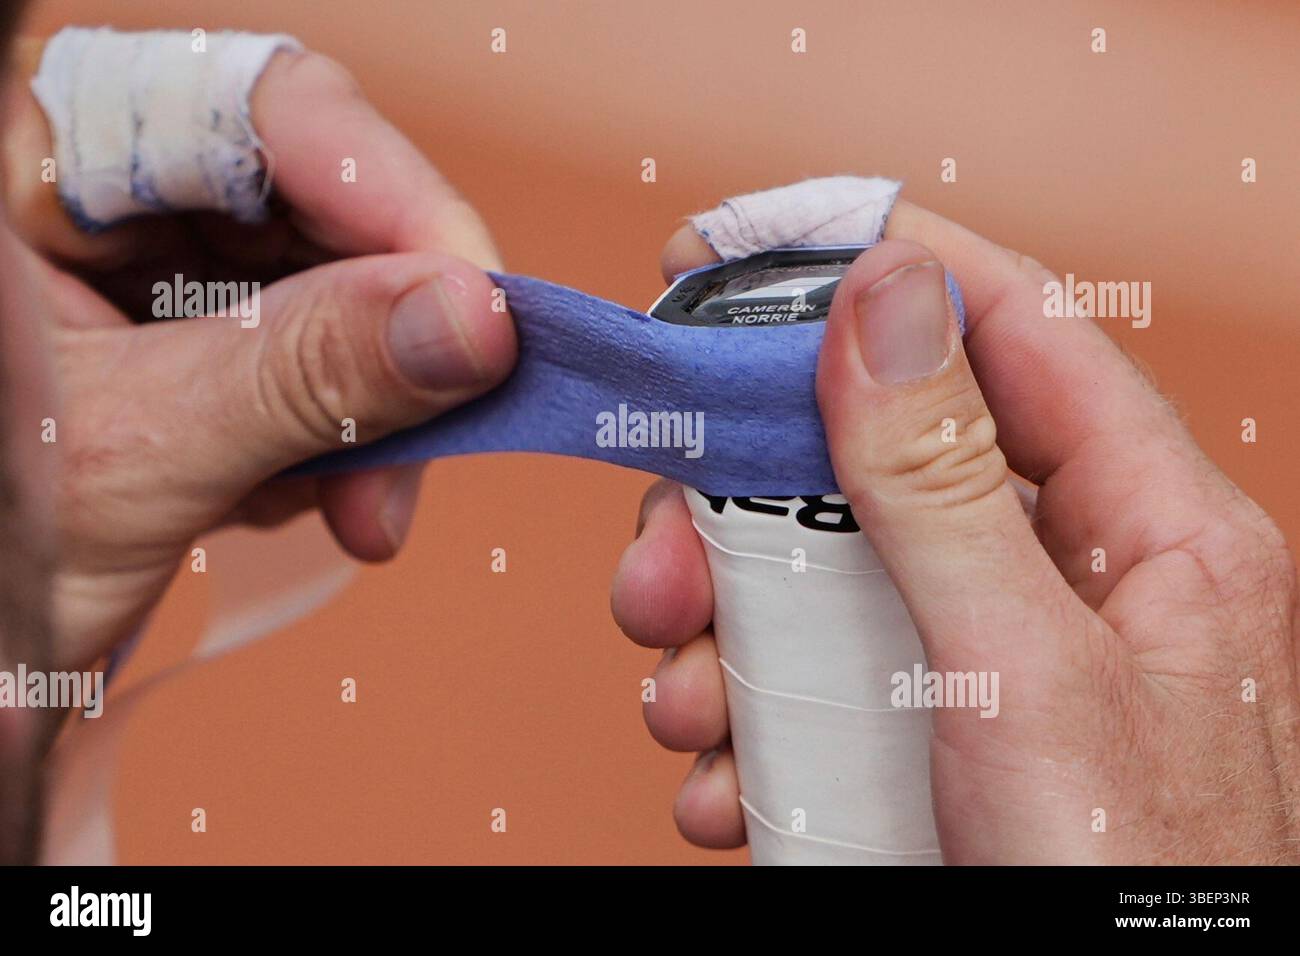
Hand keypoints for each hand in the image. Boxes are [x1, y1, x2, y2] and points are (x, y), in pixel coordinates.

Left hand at [1, 42, 515, 667]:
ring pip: (346, 292)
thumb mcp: (137, 449)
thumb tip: (478, 320)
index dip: (390, 195)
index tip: (478, 308)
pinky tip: (277, 497)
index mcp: (51, 162)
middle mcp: (118, 194)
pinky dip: (340, 441)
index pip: (263, 112)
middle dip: (389, 341)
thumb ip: (303, 375)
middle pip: (325, 206)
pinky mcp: (208, 339)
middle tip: (422, 450)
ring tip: (350, 507)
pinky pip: (328, 358)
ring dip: (373, 413)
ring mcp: (166, 269)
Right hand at [611, 199, 1299, 862]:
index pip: (1007, 327)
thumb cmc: (1128, 891)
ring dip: (723, 630)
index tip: (741, 244)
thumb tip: (887, 295)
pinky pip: (822, 684)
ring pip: (827, 579)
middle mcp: (1072, 579)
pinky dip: (748, 720)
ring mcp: (994, 663)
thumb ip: (950, 484)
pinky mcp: (935, 740)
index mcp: (1149, 529)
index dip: (879, 261)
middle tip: (658, 548)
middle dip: (745, 502)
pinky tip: (724, 778)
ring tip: (681, 697)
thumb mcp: (1029, 675)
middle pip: (879, 463)